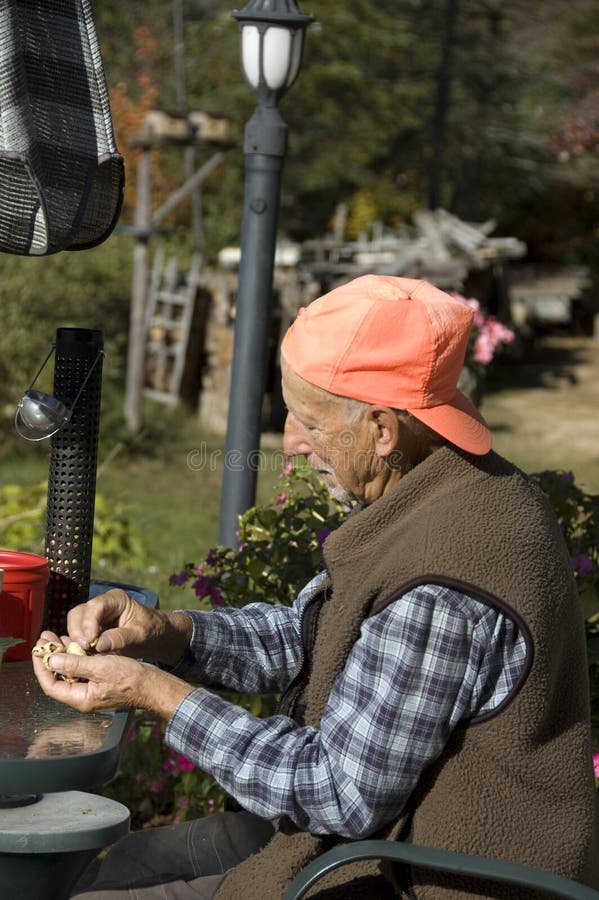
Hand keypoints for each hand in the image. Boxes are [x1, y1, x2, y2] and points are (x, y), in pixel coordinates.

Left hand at [32, 630, 193, 717]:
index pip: (51, 685)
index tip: (39, 649)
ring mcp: (91, 691)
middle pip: (58, 678)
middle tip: (45, 637)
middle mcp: (83, 697)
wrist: (152, 685)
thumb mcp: (101, 667)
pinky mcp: (98, 683)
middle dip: (50, 657)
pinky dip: (75, 656)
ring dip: (62, 654)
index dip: (42, 667)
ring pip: (69, 672)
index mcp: (80, 698)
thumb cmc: (130, 678)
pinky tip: (74, 643)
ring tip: (56, 636)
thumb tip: (52, 660)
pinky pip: (80, 670)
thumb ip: (75, 664)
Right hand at [64, 588, 192, 665]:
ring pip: (74, 623)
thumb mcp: (140, 635)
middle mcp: (102, 604)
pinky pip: (77, 634)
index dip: (89, 623)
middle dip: (78, 632)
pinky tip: (81, 655)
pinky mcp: (90, 627)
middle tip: (82, 650)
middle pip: (79, 613)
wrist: (154, 634)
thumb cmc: (151, 630)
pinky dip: (77, 644)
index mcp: (116, 599)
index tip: (88, 641)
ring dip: (75, 639)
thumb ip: (121, 638)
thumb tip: (98, 645)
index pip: (96, 606)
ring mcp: (94, 615)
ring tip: (82, 654)